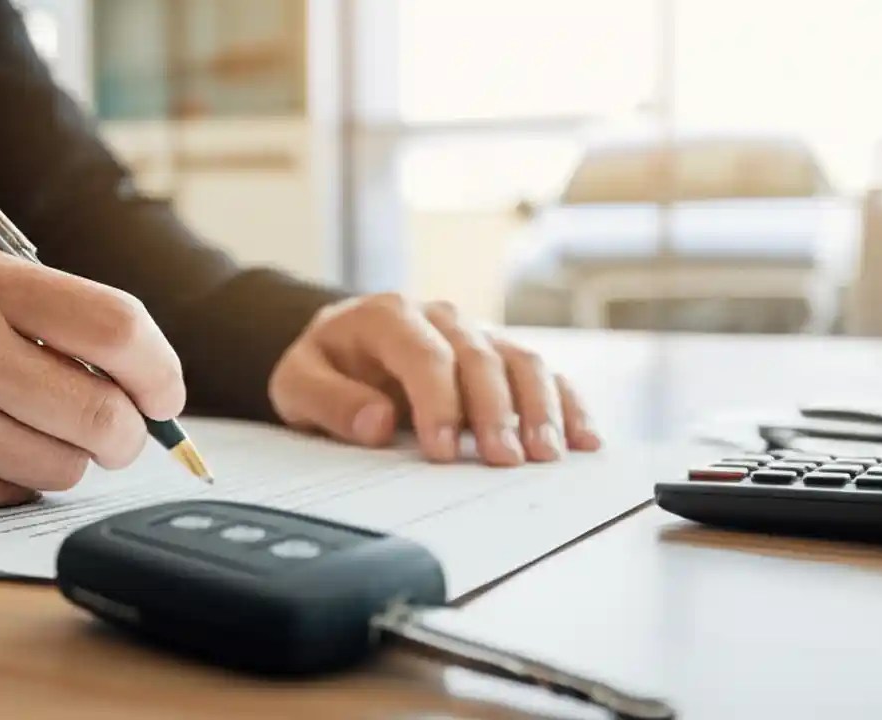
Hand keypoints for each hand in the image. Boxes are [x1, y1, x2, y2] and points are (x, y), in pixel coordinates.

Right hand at [0, 247, 184, 517]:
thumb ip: (58, 320)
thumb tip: (151, 386)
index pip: (117, 327)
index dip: (161, 370)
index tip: (165, 394)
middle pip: (105, 413)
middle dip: (128, 433)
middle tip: (116, 430)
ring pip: (66, 466)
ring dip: (66, 457)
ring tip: (22, 428)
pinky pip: (14, 495)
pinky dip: (13, 479)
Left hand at [269, 294, 600, 465]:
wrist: (342, 344)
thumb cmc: (323, 365)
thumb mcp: (298, 383)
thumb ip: (329, 401)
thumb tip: (376, 424)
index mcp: (387, 316)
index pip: (425, 354)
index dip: (437, 401)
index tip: (439, 451)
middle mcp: (441, 319)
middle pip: (481, 357)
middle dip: (495, 411)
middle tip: (503, 461)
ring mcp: (476, 335)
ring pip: (521, 361)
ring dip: (539, 409)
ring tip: (546, 455)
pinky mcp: (500, 357)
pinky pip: (542, 375)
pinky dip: (567, 404)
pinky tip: (583, 438)